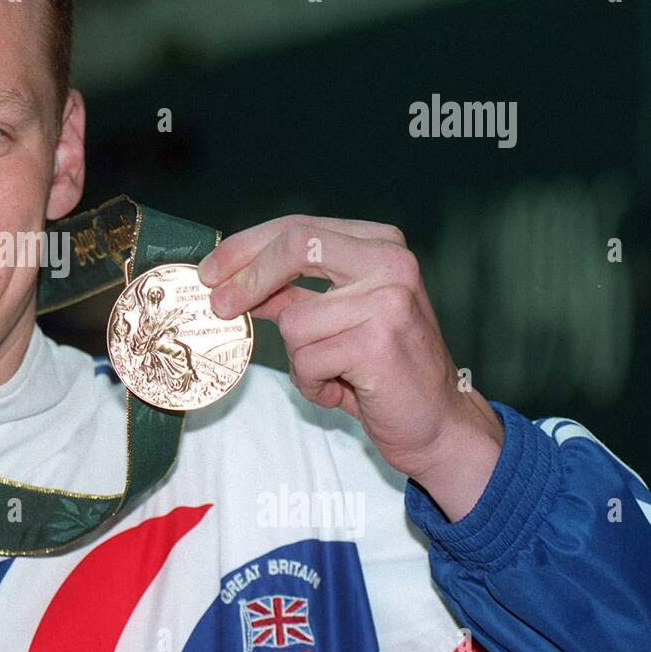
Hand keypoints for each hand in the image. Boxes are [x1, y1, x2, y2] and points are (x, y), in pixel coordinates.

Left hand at [196, 215, 503, 519]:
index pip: (299, 228)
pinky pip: (307, 359)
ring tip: (332, 374)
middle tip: (218, 305)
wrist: (438, 422)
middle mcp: (391, 263)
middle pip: (296, 245)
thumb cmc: (382, 371)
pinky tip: (345, 390)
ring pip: (295, 320)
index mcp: (380, 246)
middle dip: (246, 276)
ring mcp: (390, 300)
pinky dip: (313, 383)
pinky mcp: (379, 342)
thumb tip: (230, 279)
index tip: (212, 271)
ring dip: (299, 359)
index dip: (246, 248)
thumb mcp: (335, 318)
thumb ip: (292, 292)